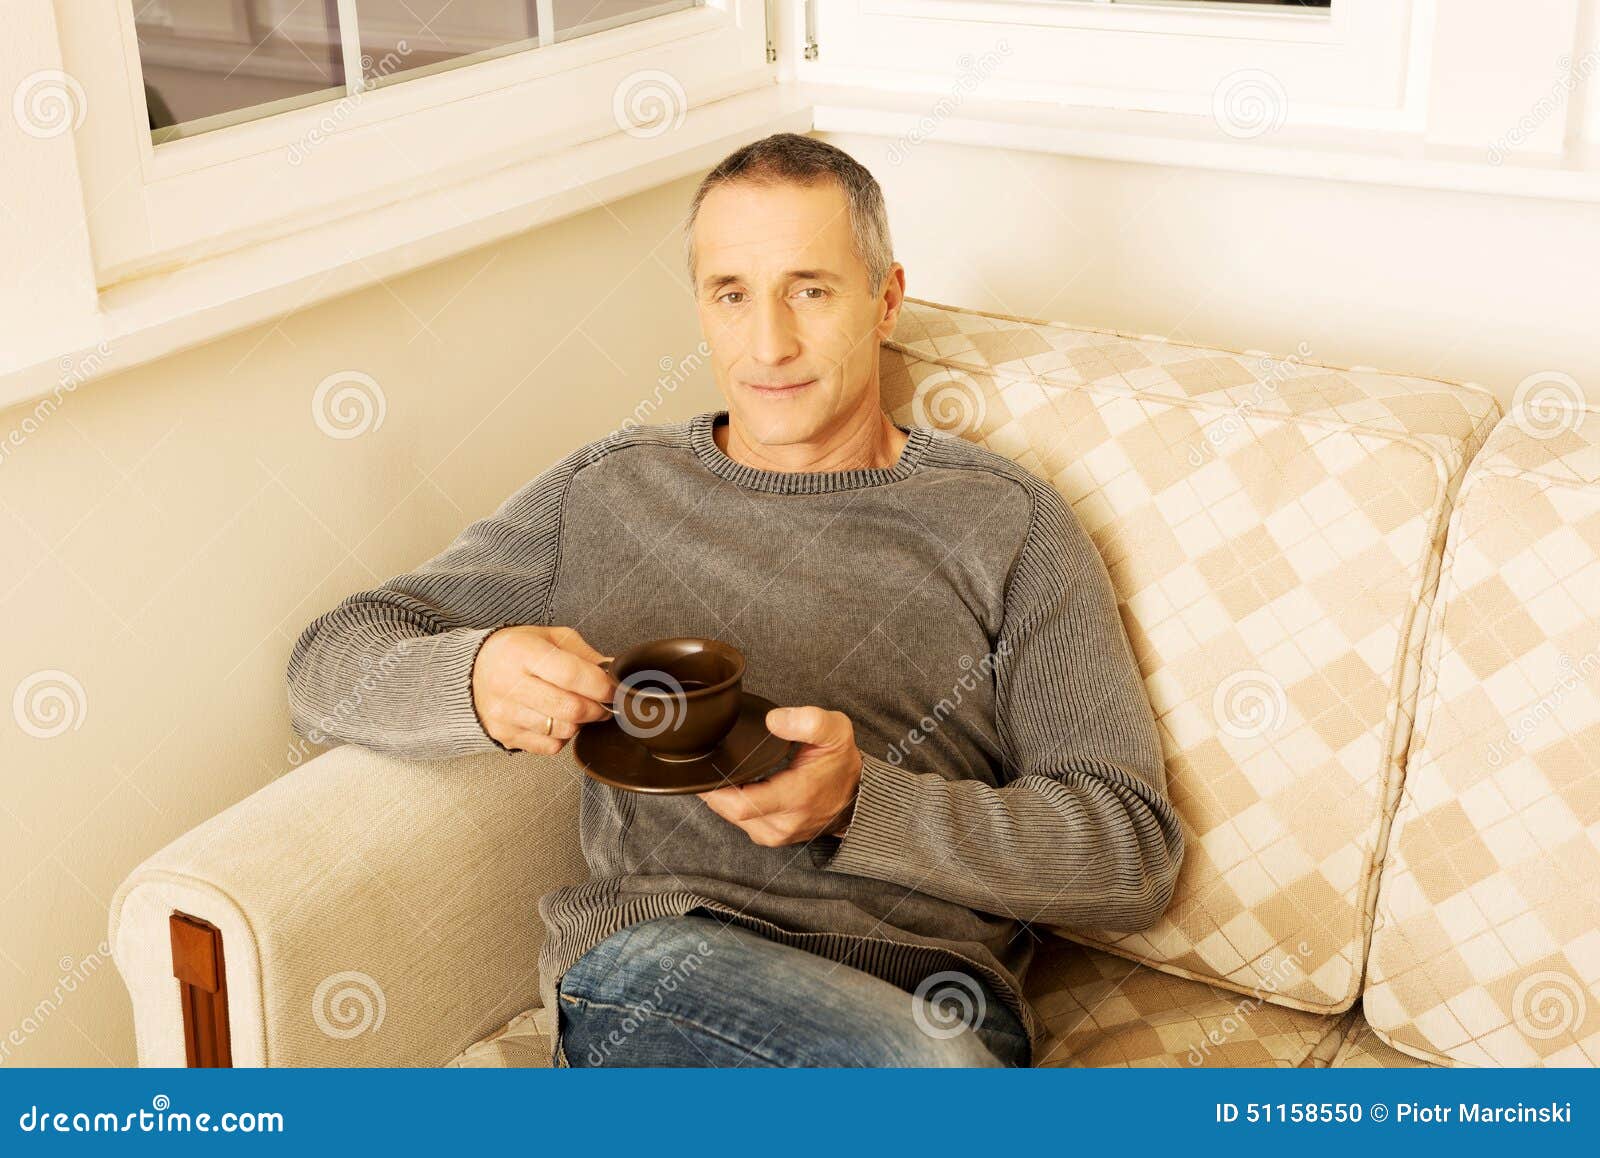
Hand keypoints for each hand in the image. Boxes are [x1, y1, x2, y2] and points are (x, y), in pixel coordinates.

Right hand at [471, 625, 615, 753]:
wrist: (473, 669)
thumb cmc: (517, 651)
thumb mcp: (550, 639)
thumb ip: (585, 655)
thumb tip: (616, 671)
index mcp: (523, 652)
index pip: (571, 675)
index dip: (600, 686)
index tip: (613, 689)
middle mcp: (509, 684)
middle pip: (570, 709)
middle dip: (597, 709)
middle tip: (602, 703)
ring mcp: (505, 713)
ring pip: (562, 730)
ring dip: (580, 723)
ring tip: (577, 708)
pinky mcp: (504, 734)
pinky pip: (549, 746)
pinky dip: (562, 736)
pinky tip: (556, 720)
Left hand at [697, 706, 861, 846]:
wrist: (856, 796)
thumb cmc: (841, 763)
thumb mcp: (836, 731)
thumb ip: (807, 721)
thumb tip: (773, 719)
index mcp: (796, 796)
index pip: (741, 803)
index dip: (715, 788)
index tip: (705, 767)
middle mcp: (784, 822)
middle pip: (729, 810)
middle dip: (714, 788)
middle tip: (709, 763)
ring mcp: (777, 834)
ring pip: (731, 817)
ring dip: (723, 796)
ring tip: (725, 772)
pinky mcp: (772, 837)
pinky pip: (740, 822)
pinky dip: (733, 805)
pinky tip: (738, 787)